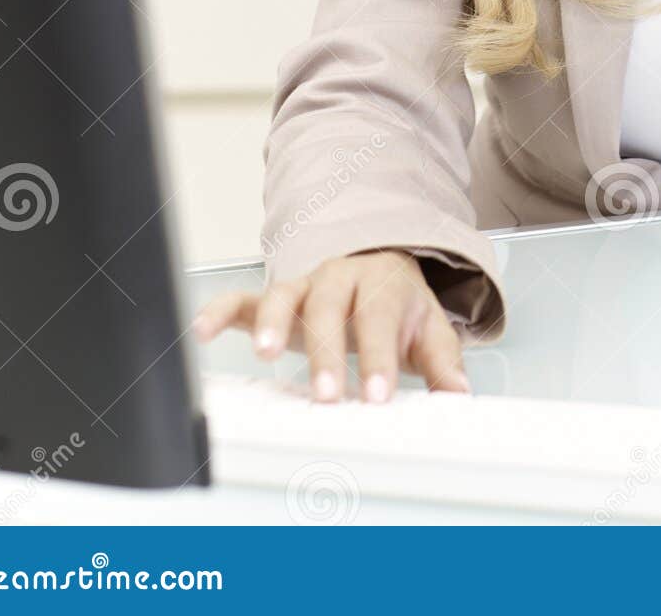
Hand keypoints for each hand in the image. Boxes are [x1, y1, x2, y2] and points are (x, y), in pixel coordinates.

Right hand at [193, 247, 470, 403]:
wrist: (378, 264)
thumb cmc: (398, 305)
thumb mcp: (429, 329)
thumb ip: (443, 363)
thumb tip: (459, 396)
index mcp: (382, 285)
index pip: (381, 319)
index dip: (378, 357)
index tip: (377, 394)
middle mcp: (340, 279)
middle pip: (331, 308)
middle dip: (328, 351)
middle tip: (327, 393)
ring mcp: (304, 285)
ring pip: (286, 296)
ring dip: (275, 324)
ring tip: (267, 354)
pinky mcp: (274, 296)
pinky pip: (243, 298)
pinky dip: (220, 310)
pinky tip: (201, 331)